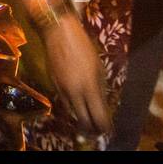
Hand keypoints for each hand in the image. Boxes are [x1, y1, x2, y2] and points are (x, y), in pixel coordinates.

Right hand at [43, 17, 111, 135]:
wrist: (59, 34)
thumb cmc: (83, 47)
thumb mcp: (98, 66)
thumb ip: (100, 87)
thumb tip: (101, 102)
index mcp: (90, 87)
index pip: (98, 116)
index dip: (104, 126)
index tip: (108, 128)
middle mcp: (75, 92)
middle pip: (84, 121)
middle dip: (92, 128)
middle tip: (97, 128)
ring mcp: (63, 90)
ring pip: (72, 113)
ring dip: (81, 117)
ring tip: (88, 116)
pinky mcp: (54, 85)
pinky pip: (65, 101)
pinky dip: (72, 106)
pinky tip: (77, 102)